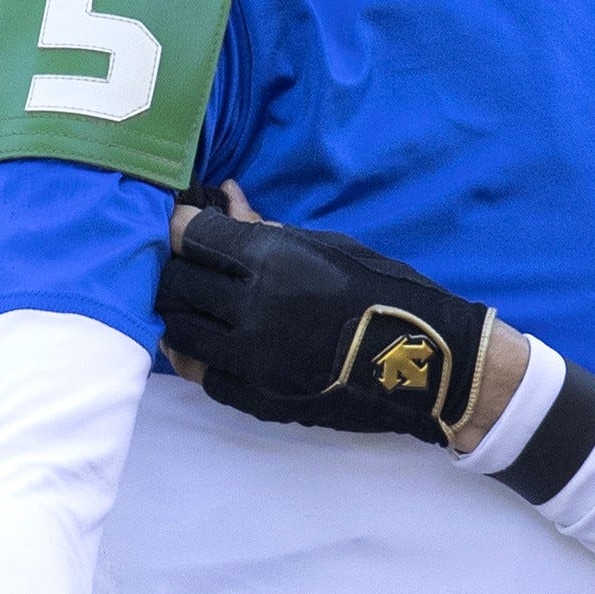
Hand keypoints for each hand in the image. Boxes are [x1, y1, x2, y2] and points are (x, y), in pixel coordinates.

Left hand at [160, 190, 525, 450]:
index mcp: (273, 263)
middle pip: (176, 283)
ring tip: (190, 302)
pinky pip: (202, 374)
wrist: (423, 365)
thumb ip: (267, 228)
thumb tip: (226, 196)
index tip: (177, 221)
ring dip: (177, 311)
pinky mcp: (255, 397)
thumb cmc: (383, 292)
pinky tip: (209, 341)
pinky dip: (199, 354)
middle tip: (179, 261)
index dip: (178, 224)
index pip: (193, 237)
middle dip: (171, 266)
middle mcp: (252, 310)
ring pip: (178, 331)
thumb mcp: (328, 246)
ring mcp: (250, 360)